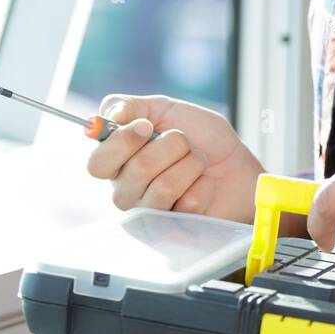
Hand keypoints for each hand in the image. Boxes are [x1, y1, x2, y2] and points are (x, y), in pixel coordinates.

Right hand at [86, 93, 264, 223]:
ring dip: (189, 165)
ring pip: (163, 187)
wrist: (237, 161)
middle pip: (135, 171)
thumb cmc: (201, 136)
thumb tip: (108, 116)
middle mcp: (126, 189)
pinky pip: (186, 202)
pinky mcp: (174, 227)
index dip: (121, 143)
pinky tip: (204, 185)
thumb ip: (129, 105)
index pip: (97, 163)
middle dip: (170, 147)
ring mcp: (149, 211)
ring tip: (197, 162)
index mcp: (118, 161)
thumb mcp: (165, 108)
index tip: (146, 126)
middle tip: (183, 141)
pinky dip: (203, 184)